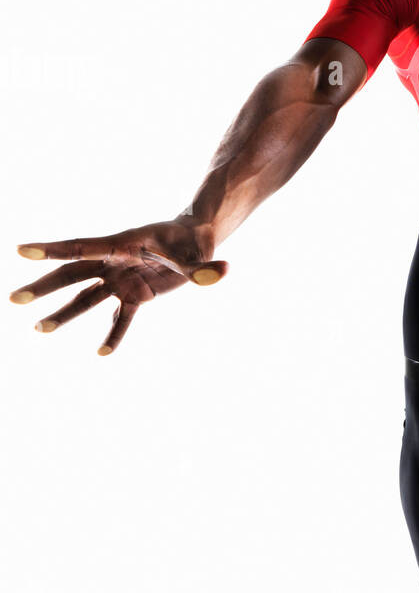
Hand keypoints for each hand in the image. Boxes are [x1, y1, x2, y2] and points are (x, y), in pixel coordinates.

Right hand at [10, 219, 227, 354]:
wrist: (198, 239)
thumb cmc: (193, 238)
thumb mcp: (198, 252)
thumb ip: (204, 268)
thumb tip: (224, 272)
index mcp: (122, 243)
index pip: (81, 247)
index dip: (51, 250)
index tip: (20, 250)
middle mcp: (115, 261)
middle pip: (72, 275)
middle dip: (44, 286)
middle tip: (15, 298)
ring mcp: (122, 279)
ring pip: (86, 297)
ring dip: (64, 313)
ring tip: (39, 327)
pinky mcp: (136, 295)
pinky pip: (120, 318)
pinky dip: (113, 335)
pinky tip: (102, 354)